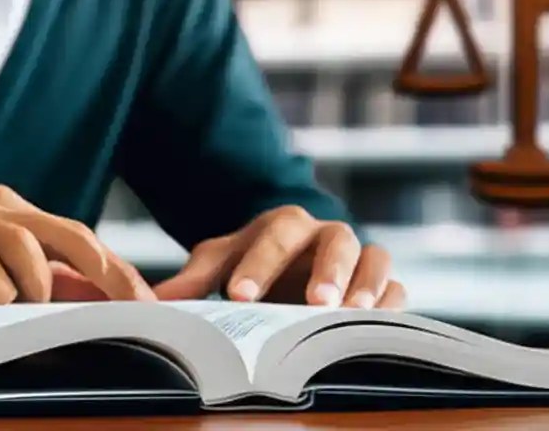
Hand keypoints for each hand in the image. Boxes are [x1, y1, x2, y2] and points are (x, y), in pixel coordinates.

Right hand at [0, 185, 155, 315]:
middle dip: (107, 271)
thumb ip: (33, 277)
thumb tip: (91, 298)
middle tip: (132, 305)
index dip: (116, 268)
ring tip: (32, 309)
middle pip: (65, 231)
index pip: (76, 235)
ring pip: (25, 244)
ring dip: (39, 284)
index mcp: (8, 209)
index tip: (147, 301)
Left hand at [153, 206, 404, 309]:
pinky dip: (391, 305)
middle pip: (336, 240)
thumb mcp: (221, 264)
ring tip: (350, 313)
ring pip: (375, 258)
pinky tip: (376, 325)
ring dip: (366, 284)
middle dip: (327, 269)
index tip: (241, 296)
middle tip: (314, 301)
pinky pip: (396, 289)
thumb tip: (152, 298)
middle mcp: (326, 234)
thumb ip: (193, 279)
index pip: (275, 235)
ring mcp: (359, 257)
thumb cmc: (253, 263)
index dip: (259, 265)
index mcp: (285, 224)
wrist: (291, 266)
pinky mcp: (382, 283)